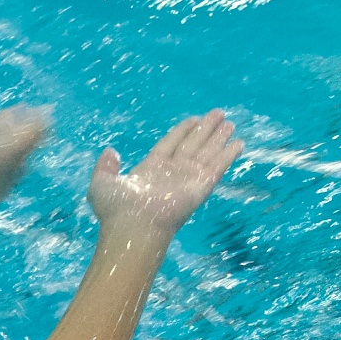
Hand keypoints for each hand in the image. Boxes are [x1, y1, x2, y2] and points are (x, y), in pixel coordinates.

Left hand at [86, 109, 241, 238]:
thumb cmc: (116, 208)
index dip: (182, 131)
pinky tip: (239, 143)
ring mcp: (188, 179)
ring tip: (230, 123)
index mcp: (150, 169)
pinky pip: (218, 166)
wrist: (133, 226)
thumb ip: (105, 167)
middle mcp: (172, 172)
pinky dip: (228, 154)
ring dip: (218, 138)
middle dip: (205, 129)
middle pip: (192, 145)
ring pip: (207, 153)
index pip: (170, 144)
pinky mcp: (201, 186)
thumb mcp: (101, 183)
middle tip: (219, 113)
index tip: (194, 118)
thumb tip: (110, 151)